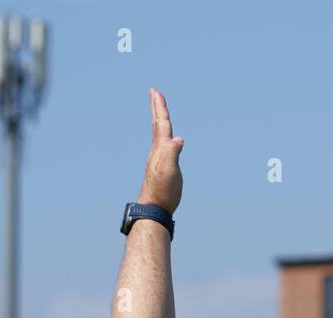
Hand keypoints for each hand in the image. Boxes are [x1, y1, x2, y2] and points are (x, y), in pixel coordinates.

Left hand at [137, 88, 183, 213]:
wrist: (153, 210)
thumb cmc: (163, 191)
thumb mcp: (169, 171)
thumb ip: (172, 153)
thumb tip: (178, 139)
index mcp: (161, 149)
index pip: (161, 124)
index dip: (160, 108)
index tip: (155, 91)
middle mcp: (157, 152)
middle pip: (157, 126)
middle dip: (157, 109)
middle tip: (154, 94)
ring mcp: (158, 161)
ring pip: (159, 136)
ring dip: (160, 123)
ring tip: (161, 115)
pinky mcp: (161, 170)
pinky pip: (164, 148)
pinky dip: (165, 139)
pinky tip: (168, 143)